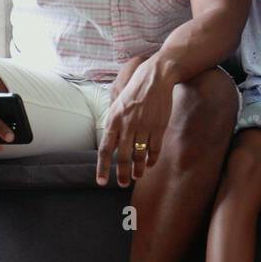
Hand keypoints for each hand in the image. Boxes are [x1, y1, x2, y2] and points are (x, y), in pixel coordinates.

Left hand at [99, 56, 175, 187]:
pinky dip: (152, 159)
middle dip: (122, 174)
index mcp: (114, 119)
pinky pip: (154, 148)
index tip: (101, 181)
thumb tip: (110, 143)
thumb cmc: (135, 90)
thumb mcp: (117, 104)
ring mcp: (144, 126)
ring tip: (136, 176)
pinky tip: (150, 164)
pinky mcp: (159, 126)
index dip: (102, 167)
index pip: (105, 149)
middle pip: (123, 156)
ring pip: (139, 155)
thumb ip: (114, 123)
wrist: (156, 77)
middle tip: (123, 184)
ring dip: (138, 168)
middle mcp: (127, 125)